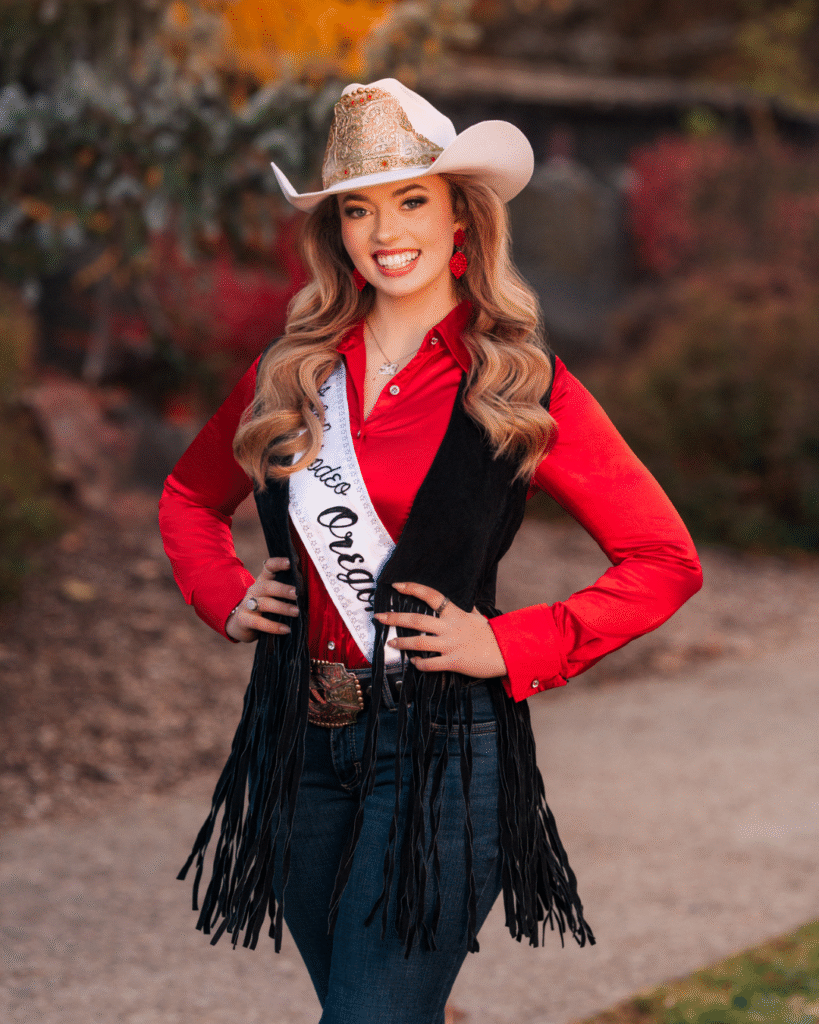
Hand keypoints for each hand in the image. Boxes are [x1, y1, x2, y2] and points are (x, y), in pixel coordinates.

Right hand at [226, 557, 298, 642]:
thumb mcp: (273, 596)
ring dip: (282, 608)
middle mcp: (254, 590)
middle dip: (283, 589)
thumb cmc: (265, 608)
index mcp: (263, 580)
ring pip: (264, 604)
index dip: (279, 563)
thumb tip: (311, 592)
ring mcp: (247, 604)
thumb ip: (286, 592)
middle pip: (267, 586)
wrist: (241, 623)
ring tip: (297, 612)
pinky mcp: (244, 619)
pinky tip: (286, 629)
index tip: (291, 562)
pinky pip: (259, 623)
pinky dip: (273, 627)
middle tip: (297, 594)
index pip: (269, 567)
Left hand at [373, 582, 506, 677]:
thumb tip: (462, 602)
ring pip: (419, 642)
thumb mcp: (478, 616)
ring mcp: (451, 645)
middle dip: (394, 618)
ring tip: (390, 643)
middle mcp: (450, 627)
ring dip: (401, 642)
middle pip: (417, 619)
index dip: (413, 589)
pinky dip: (419, 663)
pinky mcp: (454, 661)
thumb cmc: (491, 634)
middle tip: (379, 617)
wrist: (507, 652)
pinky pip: (431, 663)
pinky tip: (413, 662)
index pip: (431, 595)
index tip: (396, 586)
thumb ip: (466, 609)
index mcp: (455, 613)